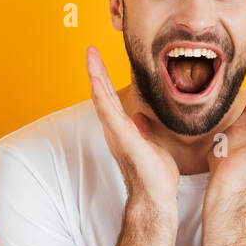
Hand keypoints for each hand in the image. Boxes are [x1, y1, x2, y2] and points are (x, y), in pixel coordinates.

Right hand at [87, 46, 178, 213]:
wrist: (155, 196)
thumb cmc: (155, 175)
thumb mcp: (153, 143)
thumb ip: (145, 128)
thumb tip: (141, 116)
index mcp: (123, 129)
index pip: (111, 99)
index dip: (104, 79)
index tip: (99, 60)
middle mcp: (115, 129)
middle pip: (101, 95)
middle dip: (95, 71)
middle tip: (90, 49)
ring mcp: (116, 133)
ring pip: (102, 100)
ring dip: (96, 77)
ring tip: (91, 57)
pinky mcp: (122, 138)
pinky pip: (109, 114)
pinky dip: (101, 96)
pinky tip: (96, 82)